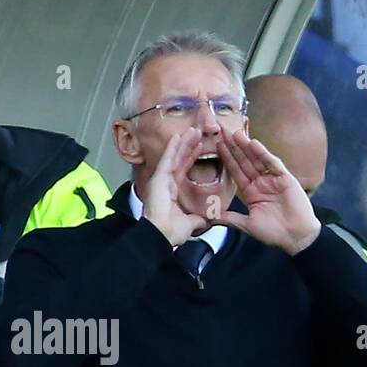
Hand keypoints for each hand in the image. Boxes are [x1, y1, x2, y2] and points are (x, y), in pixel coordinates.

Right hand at [142, 127, 208, 246]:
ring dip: (183, 142)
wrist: (161, 236)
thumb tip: (207, 220)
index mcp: (171, 192)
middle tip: (197, 132)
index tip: (199, 147)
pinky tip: (178, 136)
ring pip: (174, 156)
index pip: (183, 170)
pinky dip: (172, 147)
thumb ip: (198, 219)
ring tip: (192, 130)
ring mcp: (161, 180)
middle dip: (188, 145)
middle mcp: (165, 183)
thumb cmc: (170, 232)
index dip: (191, 157)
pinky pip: (167, 159)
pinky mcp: (159, 178)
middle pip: (179, 159)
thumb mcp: (190, 223)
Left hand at [216, 130, 321, 253]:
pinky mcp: (285, 178)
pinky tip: (253, 143)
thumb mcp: (247, 225)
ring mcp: (273, 179)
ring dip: (246, 146)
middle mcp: (261, 183)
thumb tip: (211, 217)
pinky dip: (263, 154)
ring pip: (256, 159)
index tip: (217, 145)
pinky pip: (272, 163)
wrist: (295, 237)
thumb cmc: (274, 233)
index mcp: (251, 192)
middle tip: (221, 131)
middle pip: (244, 161)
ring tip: (234, 133)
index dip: (227, 158)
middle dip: (233, 147)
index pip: (236, 171)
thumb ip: (230, 218)